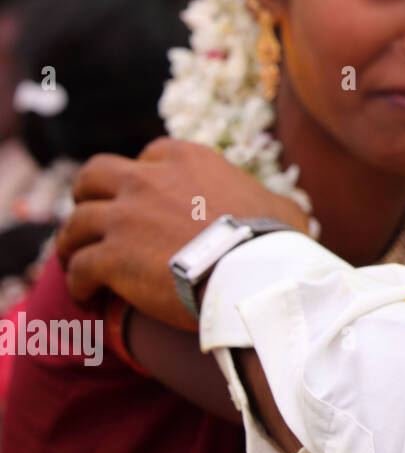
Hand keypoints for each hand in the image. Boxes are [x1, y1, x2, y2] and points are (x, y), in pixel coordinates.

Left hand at [57, 138, 309, 330]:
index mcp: (188, 159)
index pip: (150, 155)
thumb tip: (282, 209)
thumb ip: (266, 201)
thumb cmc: (274, 243)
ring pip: (75, 223)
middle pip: (94, 176)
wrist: (252, 276)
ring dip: (74, 243)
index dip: (144, 177)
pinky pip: (77, 268)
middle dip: (88, 196)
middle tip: (96, 220)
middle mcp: (148, 180)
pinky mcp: (110, 257)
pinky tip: (87, 297)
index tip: (147, 199)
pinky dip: (77, 282)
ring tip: (78, 261)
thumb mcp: (281, 208)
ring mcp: (124, 217)